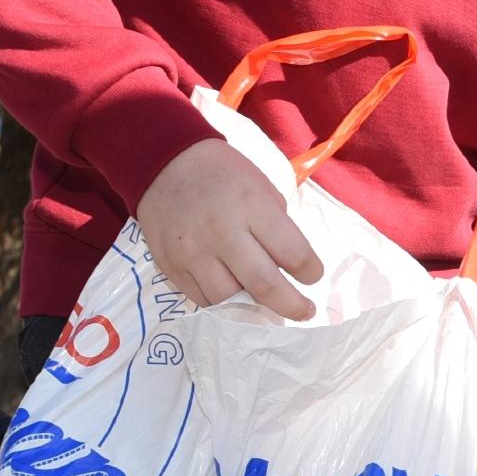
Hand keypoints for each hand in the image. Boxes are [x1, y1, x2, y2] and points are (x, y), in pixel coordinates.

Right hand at [136, 138, 325, 318]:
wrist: (164, 164)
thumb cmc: (224, 175)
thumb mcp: (262, 188)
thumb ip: (278, 228)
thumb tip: (291, 269)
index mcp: (252, 206)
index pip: (294, 254)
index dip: (311, 272)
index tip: (312, 276)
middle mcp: (222, 232)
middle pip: (264, 286)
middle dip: (291, 306)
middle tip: (304, 310)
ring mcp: (192, 252)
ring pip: (230, 300)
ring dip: (253, 308)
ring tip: (265, 304)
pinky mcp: (170, 266)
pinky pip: (201, 299)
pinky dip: (222, 303)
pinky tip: (233, 294)